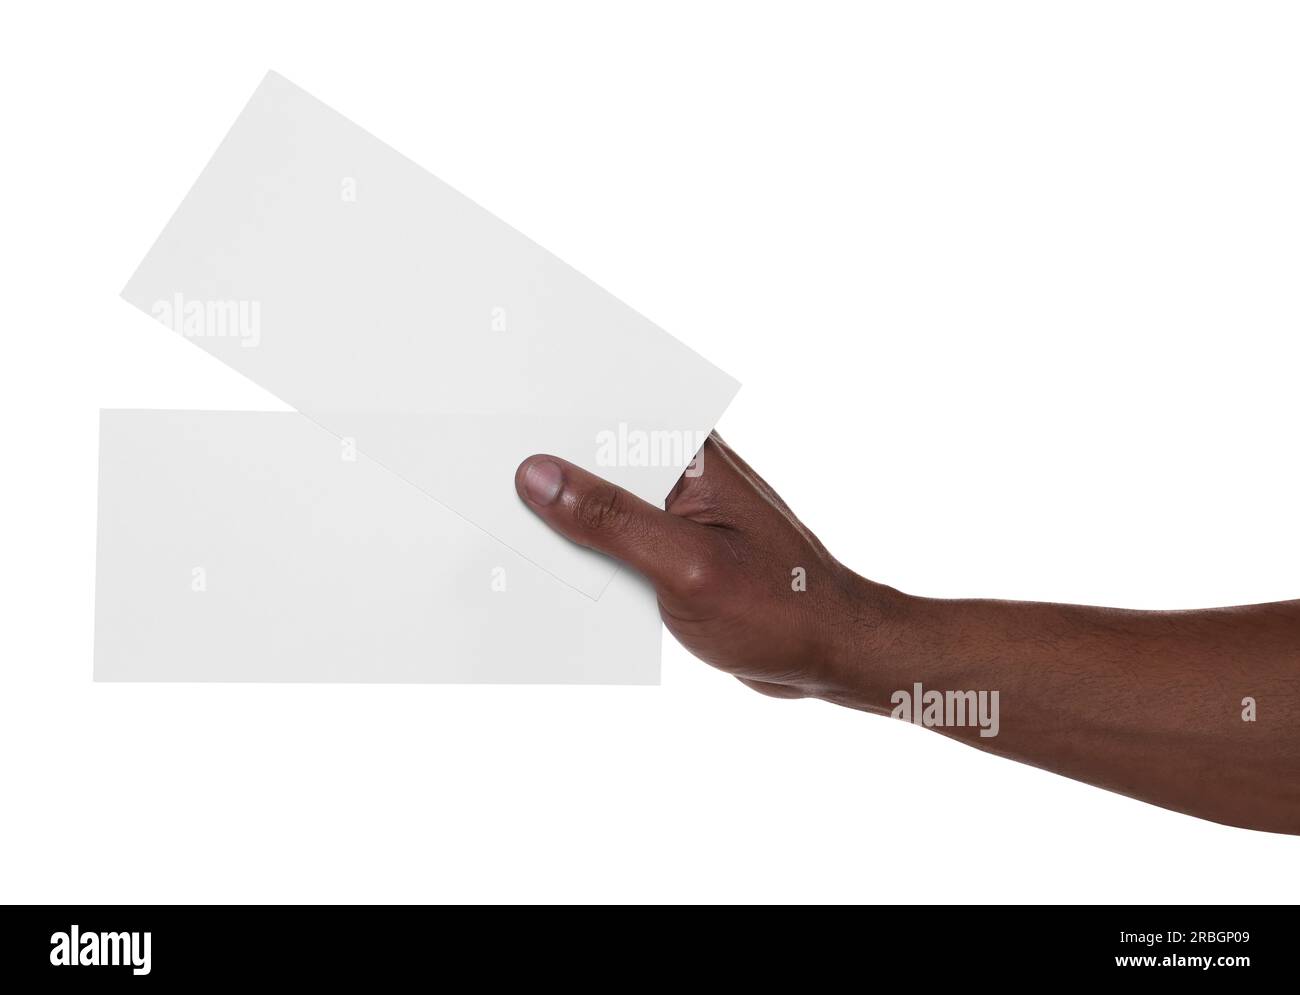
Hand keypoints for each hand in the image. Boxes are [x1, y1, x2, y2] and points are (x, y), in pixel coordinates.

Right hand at [515, 434, 898, 701]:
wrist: (833, 655)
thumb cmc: (782, 607)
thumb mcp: (686, 566)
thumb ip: (612, 520)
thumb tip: (538, 477)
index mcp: (693, 455)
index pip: (610, 413)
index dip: (550, 414)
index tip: (491, 417)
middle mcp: (684, 473)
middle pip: (596, 458)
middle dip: (542, 470)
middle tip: (473, 477)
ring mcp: (678, 514)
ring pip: (600, 506)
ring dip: (559, 522)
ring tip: (495, 527)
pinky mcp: (675, 553)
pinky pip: (616, 545)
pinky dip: (585, 558)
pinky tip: (546, 572)